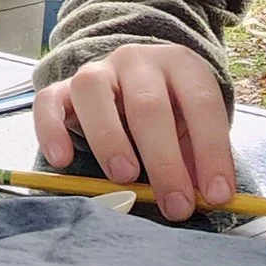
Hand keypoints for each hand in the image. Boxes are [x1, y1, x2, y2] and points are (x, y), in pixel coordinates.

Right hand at [32, 43, 234, 221]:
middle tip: (175, 205)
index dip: (212, 150)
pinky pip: (48, 102)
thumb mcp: (193, 131)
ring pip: (93, 91)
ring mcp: (96, 71)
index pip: (202, 103)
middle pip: (148, 104)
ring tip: (124, 178)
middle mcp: (137, 60)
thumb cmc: (170, 118)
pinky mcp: (61, 90)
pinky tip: (62, 161)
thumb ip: (199, 160)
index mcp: (180, 65)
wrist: (131, 87)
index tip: (217, 195)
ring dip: (109, 138)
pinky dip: (51, 131)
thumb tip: (210, 198)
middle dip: (164, 160)